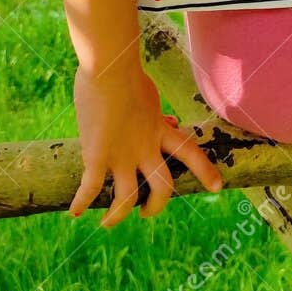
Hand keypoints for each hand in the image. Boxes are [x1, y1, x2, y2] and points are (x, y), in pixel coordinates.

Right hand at [68, 64, 222, 227]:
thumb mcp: (150, 97)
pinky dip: (81, 202)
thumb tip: (168, 122)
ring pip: (127, 198)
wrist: (109, 67)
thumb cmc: (124, 72)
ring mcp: (122, 155)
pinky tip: (74, 212)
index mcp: (159, 130)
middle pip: (163, 187)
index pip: (191, 153)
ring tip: (109, 223)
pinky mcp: (97, 157)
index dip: (205, 171)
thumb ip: (156, 115)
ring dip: (118, 214)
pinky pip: (90, 187)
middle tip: (148, 211)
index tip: (217, 187)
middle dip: (157, 204)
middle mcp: (145, 148)